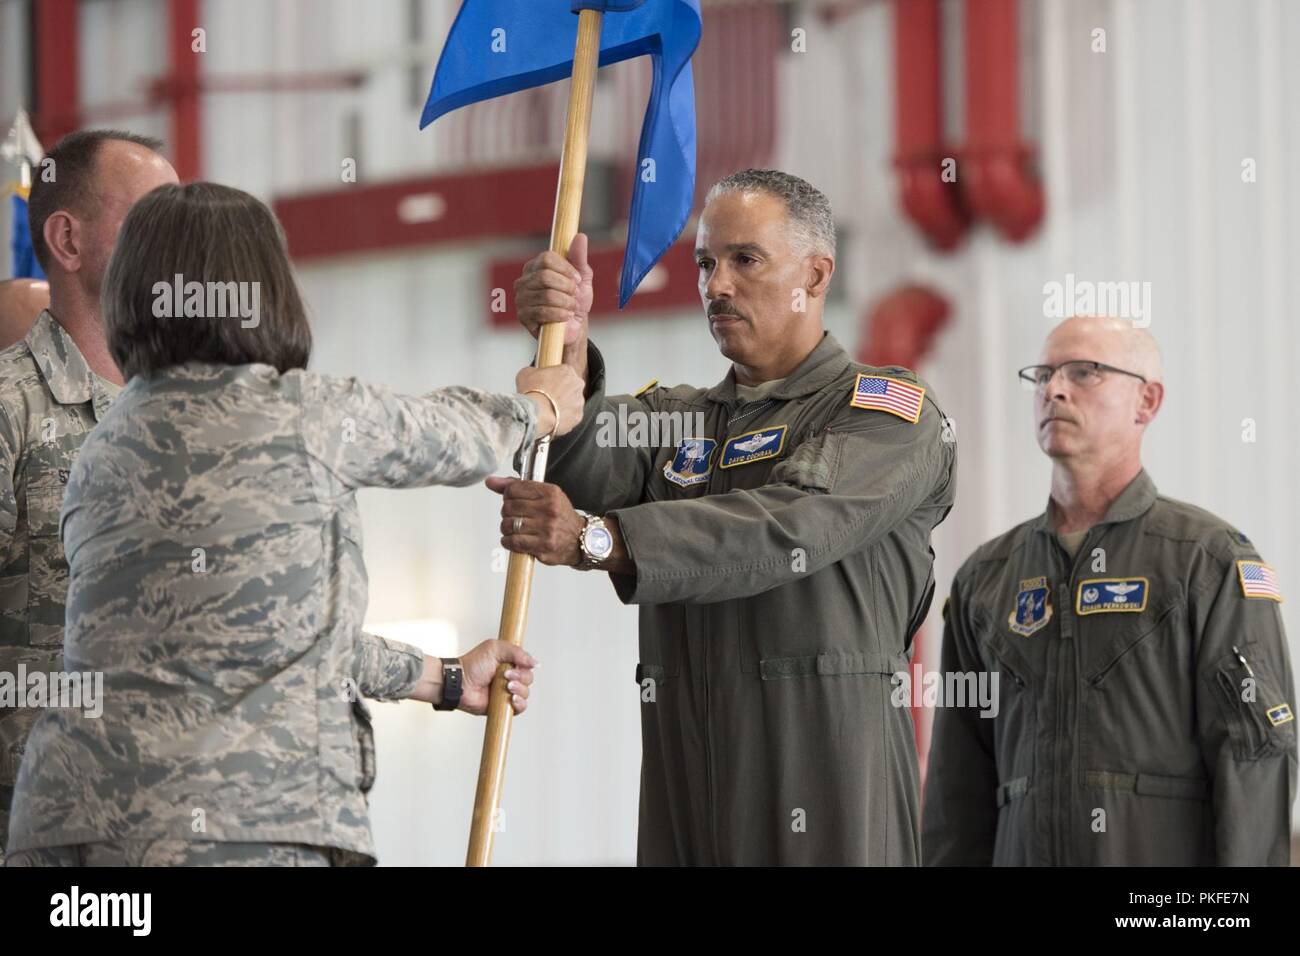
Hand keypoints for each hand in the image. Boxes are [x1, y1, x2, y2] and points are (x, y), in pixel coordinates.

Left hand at [458, 640, 537, 715]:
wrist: (460, 683)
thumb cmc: (472, 665)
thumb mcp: (495, 648)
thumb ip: (517, 652)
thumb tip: (535, 662)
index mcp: (509, 662)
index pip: (527, 664)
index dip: (525, 665)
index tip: (516, 665)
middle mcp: (510, 677)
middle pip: (529, 678)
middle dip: (520, 677)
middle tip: (505, 676)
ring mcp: (507, 692)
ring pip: (526, 692)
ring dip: (519, 689)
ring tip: (506, 686)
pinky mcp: (504, 705)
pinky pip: (521, 707)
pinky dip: (519, 703)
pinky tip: (511, 698)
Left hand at [485, 477, 583, 566]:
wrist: (580, 539)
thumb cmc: (560, 516)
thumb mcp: (545, 495)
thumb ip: (517, 487)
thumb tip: (491, 482)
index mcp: (550, 493)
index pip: (514, 489)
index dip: (508, 495)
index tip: (512, 500)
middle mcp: (549, 509)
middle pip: (508, 507)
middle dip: (507, 513)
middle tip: (514, 516)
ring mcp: (547, 529)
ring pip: (509, 525)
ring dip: (507, 528)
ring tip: (515, 529)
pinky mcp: (543, 546)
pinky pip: (513, 542)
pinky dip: (508, 541)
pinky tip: (514, 540)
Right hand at [515, 232, 592, 347]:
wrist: (574, 328)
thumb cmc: (575, 301)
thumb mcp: (581, 278)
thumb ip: (579, 257)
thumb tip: (580, 236)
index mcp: (535, 267)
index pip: (547, 258)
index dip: (566, 269)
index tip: (577, 279)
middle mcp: (524, 281)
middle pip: (545, 276)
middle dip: (567, 287)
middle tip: (575, 296)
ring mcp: (521, 299)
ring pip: (547, 295)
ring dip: (566, 303)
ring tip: (571, 308)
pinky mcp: (523, 317)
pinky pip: (543, 312)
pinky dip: (560, 314)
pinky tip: (566, 316)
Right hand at [517, 364, 583, 436]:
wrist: (536, 414)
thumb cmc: (532, 393)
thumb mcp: (525, 373)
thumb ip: (534, 371)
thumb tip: (532, 374)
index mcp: (567, 371)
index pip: (562, 372)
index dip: (551, 379)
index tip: (544, 383)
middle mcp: (577, 385)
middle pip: (569, 387)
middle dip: (559, 392)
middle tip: (546, 397)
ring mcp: (579, 402)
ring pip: (571, 403)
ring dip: (561, 405)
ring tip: (547, 409)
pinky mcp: (578, 417)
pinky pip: (570, 417)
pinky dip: (562, 418)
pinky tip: (551, 417)